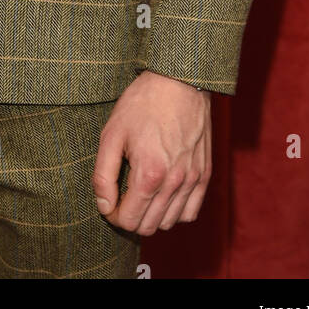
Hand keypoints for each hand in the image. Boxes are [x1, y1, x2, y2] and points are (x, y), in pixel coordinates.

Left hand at [92, 70, 211, 234]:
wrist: (179, 81)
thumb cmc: (142, 104)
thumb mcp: (112, 134)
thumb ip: (103, 176)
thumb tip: (104, 206)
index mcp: (149, 175)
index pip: (128, 221)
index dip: (113, 215)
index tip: (109, 200)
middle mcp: (175, 182)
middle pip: (148, 226)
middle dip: (130, 217)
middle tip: (122, 197)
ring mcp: (193, 180)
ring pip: (169, 223)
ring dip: (151, 216)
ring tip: (141, 194)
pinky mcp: (205, 174)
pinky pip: (190, 212)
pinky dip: (175, 211)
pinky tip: (163, 194)